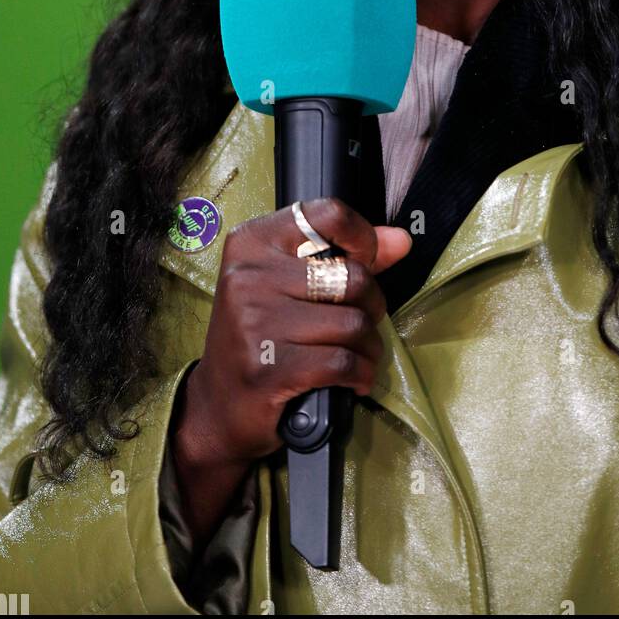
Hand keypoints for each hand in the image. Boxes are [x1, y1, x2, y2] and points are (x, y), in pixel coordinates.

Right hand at [172, 199, 411, 480]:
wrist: (218, 403)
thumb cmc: (260, 335)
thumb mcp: (290, 284)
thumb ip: (346, 255)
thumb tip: (400, 240)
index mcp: (253, 242)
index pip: (328, 215)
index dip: (363, 238)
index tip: (365, 261)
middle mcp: (249, 275)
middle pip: (352, 277)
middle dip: (372, 306)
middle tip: (360, 323)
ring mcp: (255, 322)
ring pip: (353, 324)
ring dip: (369, 347)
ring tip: (357, 355)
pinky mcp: (267, 369)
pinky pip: (342, 362)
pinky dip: (360, 374)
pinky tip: (352, 378)